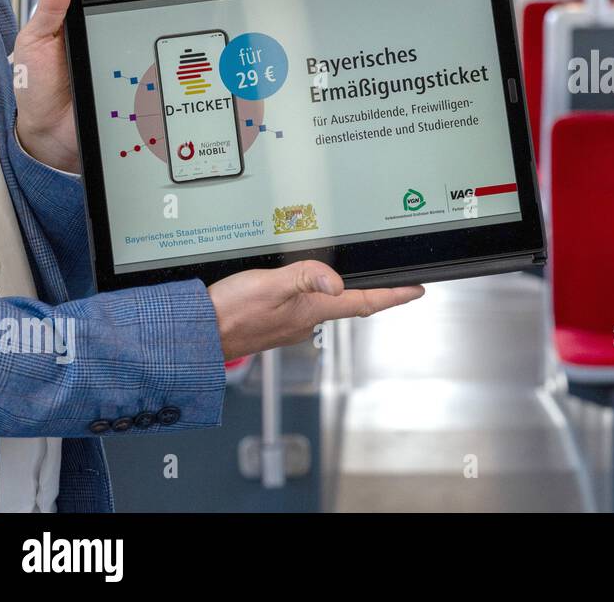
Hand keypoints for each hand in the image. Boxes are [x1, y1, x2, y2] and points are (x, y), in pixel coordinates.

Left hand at [15, 0, 201, 171]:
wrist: (53, 135)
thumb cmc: (39, 89)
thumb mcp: (36, 44)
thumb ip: (49, 10)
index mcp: (90, 13)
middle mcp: (117, 26)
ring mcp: (136, 48)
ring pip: (166, 14)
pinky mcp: (150, 74)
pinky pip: (173, 52)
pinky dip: (191, 34)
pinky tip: (203, 18)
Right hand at [209, 260, 424, 359]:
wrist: (196, 336)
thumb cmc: (228, 312)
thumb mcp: (269, 284)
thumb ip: (304, 277)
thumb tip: (338, 283)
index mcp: (312, 311)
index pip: (364, 303)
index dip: (394, 296)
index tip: (416, 291)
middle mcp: (306, 322)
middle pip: (349, 305)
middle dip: (369, 293)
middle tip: (390, 282)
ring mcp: (291, 326)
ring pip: (323, 305)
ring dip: (335, 294)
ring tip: (346, 278)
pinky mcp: (275, 324)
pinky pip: (301, 308)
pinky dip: (308, 296)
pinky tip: (298, 288)